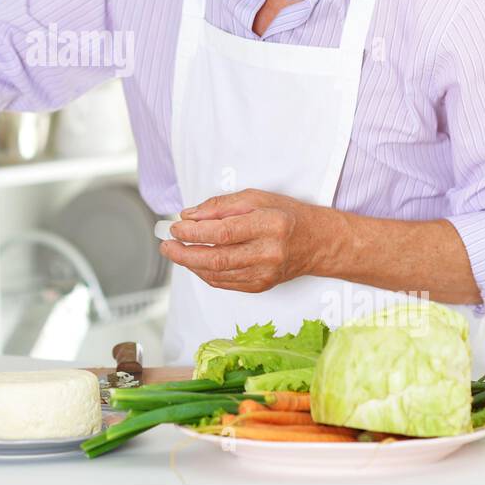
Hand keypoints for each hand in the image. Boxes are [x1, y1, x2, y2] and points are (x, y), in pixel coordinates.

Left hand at [160, 189, 325, 292]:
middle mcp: (268, 253)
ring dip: (191, 264)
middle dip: (185, 253)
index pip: (223, 232)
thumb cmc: (287, 216)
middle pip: (217, 258)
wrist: (317, 242)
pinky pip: (225, 283)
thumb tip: (190, 216)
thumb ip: (222, 205)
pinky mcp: (261, 286)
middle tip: (167, 245)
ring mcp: (265, 274)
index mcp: (269, 225)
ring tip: (176, 252)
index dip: (194, 232)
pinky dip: (205, 273)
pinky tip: (196, 262)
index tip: (176, 227)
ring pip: (217, 274)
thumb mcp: (257, 198)